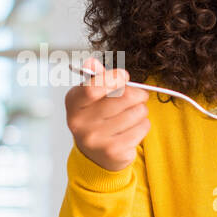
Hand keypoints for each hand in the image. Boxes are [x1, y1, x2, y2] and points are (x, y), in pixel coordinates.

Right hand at [67, 57, 150, 172]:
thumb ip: (95, 77)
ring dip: (141, 110)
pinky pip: (143, 128)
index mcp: (73, 103)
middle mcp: (80, 124)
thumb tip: (91, 63)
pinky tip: (133, 127)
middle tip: (139, 95)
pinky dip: (143, 124)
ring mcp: (96, 140)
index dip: (114, 78)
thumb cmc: (96, 117)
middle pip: (123, 97)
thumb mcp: (91, 95)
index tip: (124, 76)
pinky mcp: (114, 152)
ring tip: (133, 113)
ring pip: (137, 112)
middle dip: (137, 93)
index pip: (93, 88)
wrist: (95, 154)